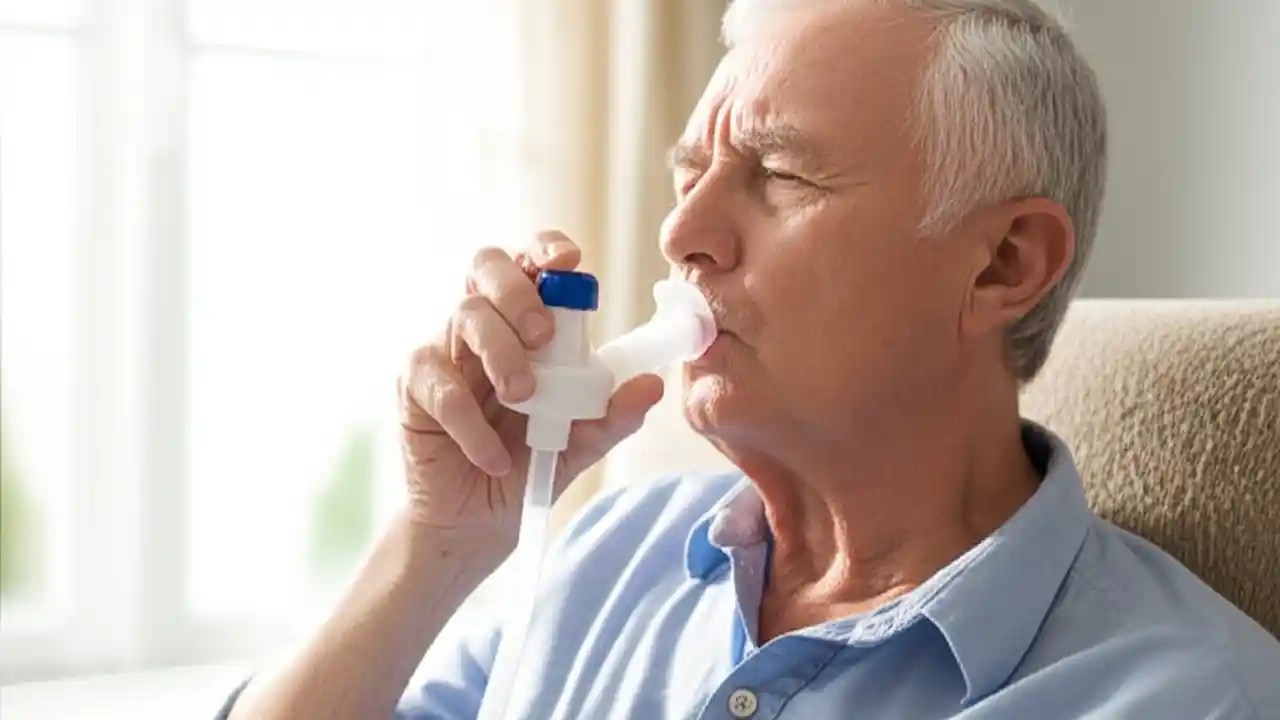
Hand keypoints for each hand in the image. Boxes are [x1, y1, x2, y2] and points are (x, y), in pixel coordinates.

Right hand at [396, 231, 664, 552]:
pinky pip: (440, 387)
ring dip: (501, 353)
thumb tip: (651, 385)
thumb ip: (612, 413)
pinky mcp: (414, 389)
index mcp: (523, 321)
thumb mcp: (580, 441)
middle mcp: (481, 325)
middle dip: (519, 291)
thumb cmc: (528, 462)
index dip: (543, 248)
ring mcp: (443, 352)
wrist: (479, 523)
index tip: (569, 261)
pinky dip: (473, 424)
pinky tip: (496, 458)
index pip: (528, 262)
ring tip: (524, 397)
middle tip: (544, 334)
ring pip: (463, 316)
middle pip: (486, 266)